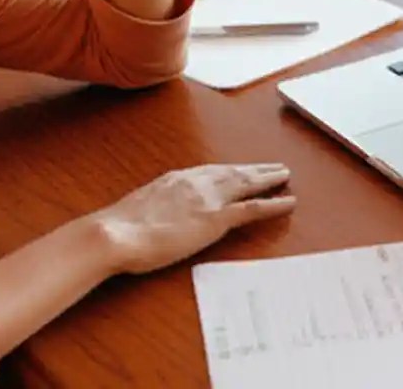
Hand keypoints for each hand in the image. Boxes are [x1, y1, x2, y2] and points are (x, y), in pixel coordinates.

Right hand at [90, 164, 295, 273]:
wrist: (114, 234)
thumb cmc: (117, 230)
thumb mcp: (137, 211)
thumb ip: (154, 209)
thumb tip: (153, 219)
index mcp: (175, 179)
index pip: (209, 171)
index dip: (229, 170)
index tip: (240, 168)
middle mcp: (194, 182)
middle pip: (232, 172)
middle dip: (254, 169)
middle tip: (274, 167)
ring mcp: (207, 198)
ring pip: (246, 184)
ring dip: (268, 179)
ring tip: (285, 176)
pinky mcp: (216, 218)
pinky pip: (252, 208)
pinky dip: (273, 204)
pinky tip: (288, 202)